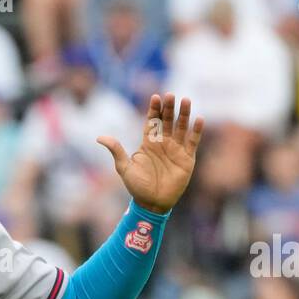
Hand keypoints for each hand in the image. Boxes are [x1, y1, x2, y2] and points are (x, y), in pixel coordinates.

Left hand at [97, 93, 203, 214]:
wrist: (152, 204)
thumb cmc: (137, 187)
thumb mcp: (124, 167)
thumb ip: (116, 150)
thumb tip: (99, 137)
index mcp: (149, 143)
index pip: (152, 121)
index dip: (154, 109)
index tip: (155, 97)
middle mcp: (163, 143)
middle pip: (167, 121)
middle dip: (169, 108)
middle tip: (170, 95)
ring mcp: (176, 150)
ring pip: (181, 127)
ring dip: (184, 114)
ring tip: (186, 100)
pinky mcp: (187, 159)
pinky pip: (193, 142)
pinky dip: (197, 131)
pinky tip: (199, 119)